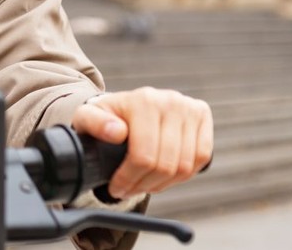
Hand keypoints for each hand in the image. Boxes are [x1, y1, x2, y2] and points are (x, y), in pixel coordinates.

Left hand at [70, 87, 212, 199]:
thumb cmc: (107, 116)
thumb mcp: (88, 117)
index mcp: (143, 101)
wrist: (127, 105)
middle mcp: (170, 101)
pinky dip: (183, 175)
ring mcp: (189, 107)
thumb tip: (117, 133)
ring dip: (164, 184)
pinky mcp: (202, 115)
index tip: (116, 188)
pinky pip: (201, 158)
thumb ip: (94, 123)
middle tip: (129, 191)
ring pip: (185, 165)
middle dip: (145, 185)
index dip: (129, 179)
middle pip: (166, 164)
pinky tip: (165, 176)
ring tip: (145, 184)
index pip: (143, 155)